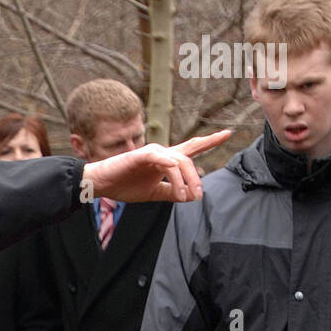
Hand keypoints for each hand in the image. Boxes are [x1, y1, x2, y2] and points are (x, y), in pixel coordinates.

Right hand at [82, 131, 230, 203]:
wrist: (102, 184)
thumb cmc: (125, 185)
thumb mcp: (153, 193)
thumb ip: (171, 192)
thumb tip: (190, 196)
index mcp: (166, 161)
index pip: (191, 149)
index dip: (209, 141)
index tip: (227, 133)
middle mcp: (163, 153)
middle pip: (189, 157)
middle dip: (197, 175)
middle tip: (199, 195)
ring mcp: (153, 152)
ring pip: (178, 160)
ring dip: (185, 179)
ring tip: (185, 196)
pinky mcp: (142, 155)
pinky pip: (162, 159)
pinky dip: (171, 168)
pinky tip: (175, 176)